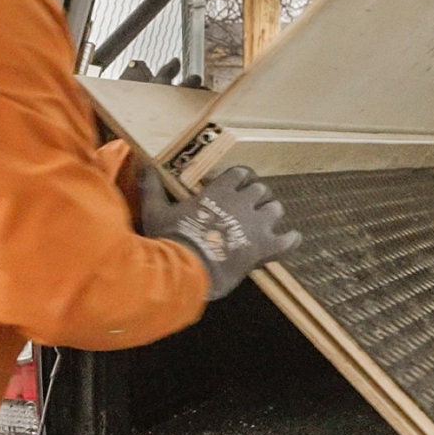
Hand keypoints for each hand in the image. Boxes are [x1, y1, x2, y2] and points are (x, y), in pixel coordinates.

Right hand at [141, 165, 300, 300]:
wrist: (185, 271)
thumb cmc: (170, 240)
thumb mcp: (156, 211)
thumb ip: (152, 187)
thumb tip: (143, 164)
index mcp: (220, 190)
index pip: (241, 173)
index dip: (241, 179)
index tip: (236, 187)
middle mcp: (242, 202)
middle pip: (261, 190)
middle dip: (255, 198)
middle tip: (247, 211)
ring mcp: (256, 225)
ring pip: (276, 209)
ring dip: (270, 216)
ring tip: (262, 226)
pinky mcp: (265, 248)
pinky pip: (289, 240)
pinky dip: (290, 240)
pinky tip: (288, 241)